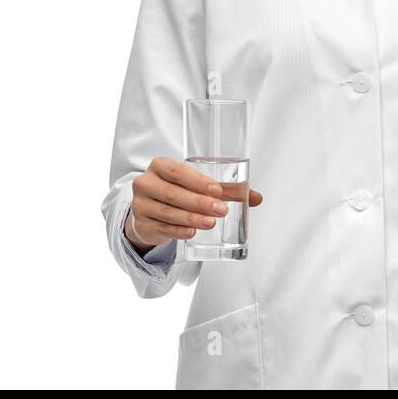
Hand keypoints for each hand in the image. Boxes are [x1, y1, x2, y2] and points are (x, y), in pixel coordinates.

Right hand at [124, 157, 263, 254]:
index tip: (216, 190)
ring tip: (210, 223)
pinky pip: (161, 228)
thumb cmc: (177, 191)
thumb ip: (225, 189)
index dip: (197, 181)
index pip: (177, 171)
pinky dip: (178, 231)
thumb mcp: (195, 185)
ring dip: (191, 218)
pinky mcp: (142, 224)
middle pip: (173, 193)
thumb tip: (256, 198)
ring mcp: (141, 205)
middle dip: (199, 203)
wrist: (148, 210)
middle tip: (221, 210)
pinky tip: (191, 233)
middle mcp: (146, 183)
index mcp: (160, 166)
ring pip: (167, 212)